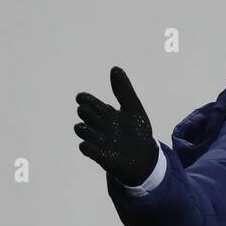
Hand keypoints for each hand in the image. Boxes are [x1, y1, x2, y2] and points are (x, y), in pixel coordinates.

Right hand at [75, 67, 158, 185]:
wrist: (145, 157)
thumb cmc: (137, 132)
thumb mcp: (134, 109)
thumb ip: (124, 91)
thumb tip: (114, 68)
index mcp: (106, 113)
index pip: (90, 102)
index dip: (85, 99)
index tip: (81, 98)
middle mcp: (99, 125)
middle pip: (85, 114)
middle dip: (86, 112)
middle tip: (92, 113)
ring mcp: (98, 141)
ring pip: (82, 130)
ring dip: (86, 129)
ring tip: (93, 131)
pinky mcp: (100, 156)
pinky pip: (87, 149)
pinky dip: (88, 146)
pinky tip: (92, 144)